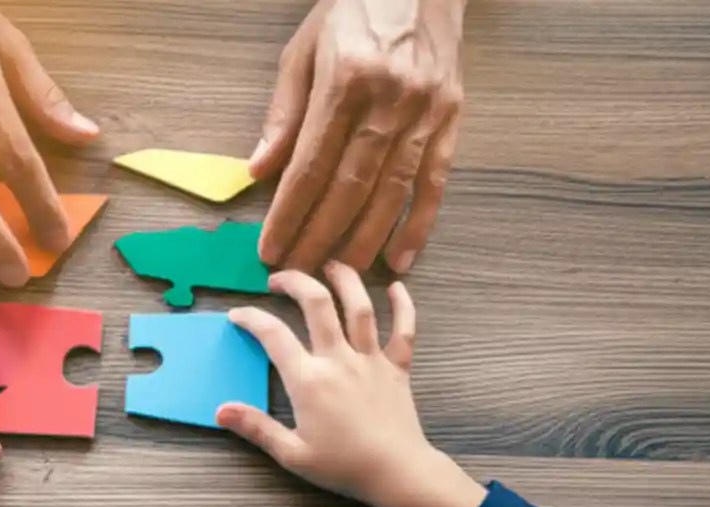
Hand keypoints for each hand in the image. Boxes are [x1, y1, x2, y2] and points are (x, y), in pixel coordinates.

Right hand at [217, 264, 427, 503]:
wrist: (397, 474)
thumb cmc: (343, 467)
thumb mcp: (292, 454)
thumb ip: (256, 427)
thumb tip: (220, 411)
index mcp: (308, 380)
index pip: (273, 336)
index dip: (251, 318)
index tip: (238, 314)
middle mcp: (338, 360)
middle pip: (316, 305)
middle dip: (295, 283)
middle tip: (279, 278)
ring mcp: (370, 360)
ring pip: (359, 307)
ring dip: (345, 280)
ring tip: (332, 264)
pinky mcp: (397, 368)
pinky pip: (404, 330)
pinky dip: (403, 306)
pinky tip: (397, 288)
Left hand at [252, 0, 464, 274]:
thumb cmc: (353, 9)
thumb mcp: (304, 51)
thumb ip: (283, 114)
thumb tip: (258, 171)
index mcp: (346, 82)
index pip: (311, 166)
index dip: (289, 214)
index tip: (270, 249)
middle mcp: (390, 101)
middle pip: (349, 188)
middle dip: (319, 238)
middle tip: (298, 275)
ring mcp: (425, 113)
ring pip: (391, 193)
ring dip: (363, 242)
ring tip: (339, 276)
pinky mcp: (451, 119)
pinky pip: (435, 183)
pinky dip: (419, 225)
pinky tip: (401, 259)